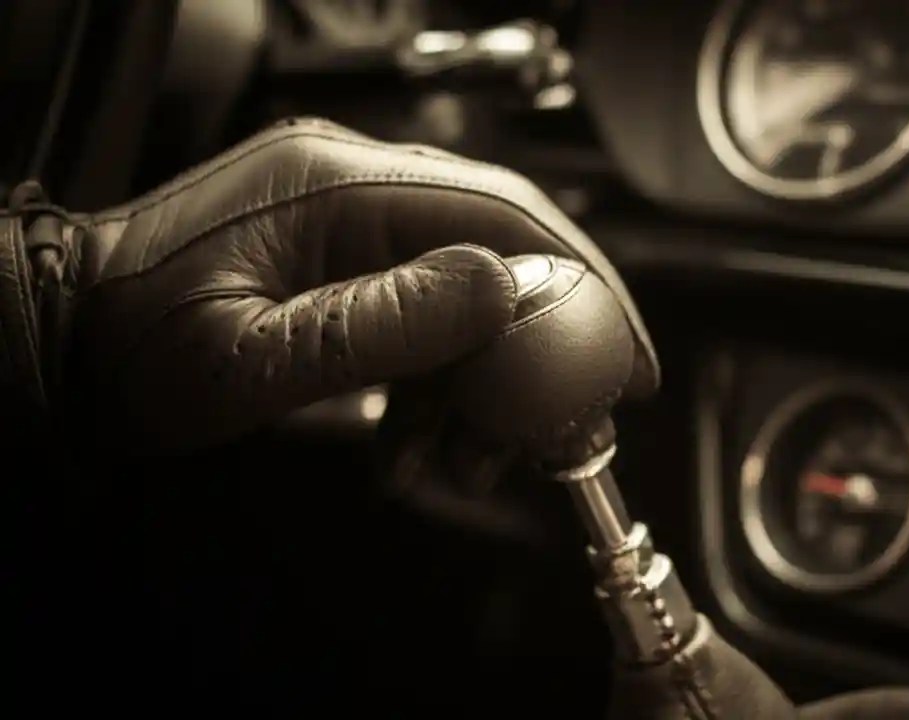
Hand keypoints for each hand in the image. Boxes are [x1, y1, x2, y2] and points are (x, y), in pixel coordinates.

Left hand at [0, 117, 656, 453]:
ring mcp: (350, 215)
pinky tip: (422, 438)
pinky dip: (446, 382)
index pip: (498, 214)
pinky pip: (431, 309)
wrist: (62, 344)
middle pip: (502, 244)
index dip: (581, 283)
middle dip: (549, 341)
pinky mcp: (346, 256)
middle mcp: (351, 182)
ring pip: (473, 286)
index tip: (623, 357)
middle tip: (564, 423)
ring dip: (489, 380)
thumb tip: (504, 287)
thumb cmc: (128, 349)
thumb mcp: (251, 359)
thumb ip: (378, 324)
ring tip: (468, 458)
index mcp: (333, 185)